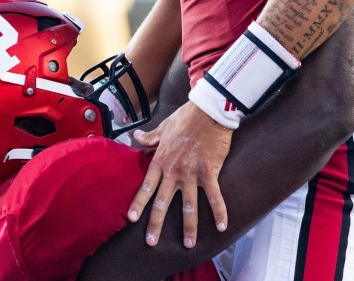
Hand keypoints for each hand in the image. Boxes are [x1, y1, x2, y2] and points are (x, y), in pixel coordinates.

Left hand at [126, 101, 232, 248]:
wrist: (208, 110)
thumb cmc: (186, 118)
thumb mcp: (164, 127)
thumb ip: (150, 137)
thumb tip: (135, 136)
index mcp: (161, 160)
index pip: (147, 185)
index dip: (139, 202)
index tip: (131, 218)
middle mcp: (174, 170)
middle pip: (163, 201)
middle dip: (156, 223)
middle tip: (151, 242)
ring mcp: (192, 172)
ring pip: (188, 205)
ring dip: (189, 226)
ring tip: (189, 244)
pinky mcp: (210, 171)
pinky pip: (214, 195)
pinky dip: (219, 211)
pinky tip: (222, 227)